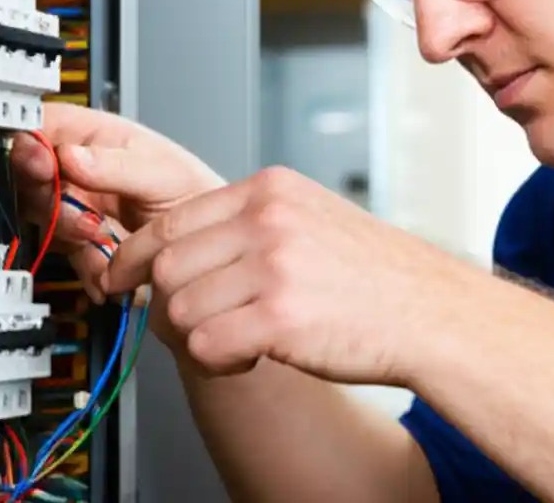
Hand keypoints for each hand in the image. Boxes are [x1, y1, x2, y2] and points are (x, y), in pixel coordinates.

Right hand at [11, 103, 224, 301]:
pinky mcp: (84, 246)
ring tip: (100, 236)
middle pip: (32, 175)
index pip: (44, 125)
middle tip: (78, 209)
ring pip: (44, 218)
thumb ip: (116, 164)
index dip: (31, 141)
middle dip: (50, 195)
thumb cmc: (198, 196)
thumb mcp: (163, 173)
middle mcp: (81, 170)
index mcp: (97, 137)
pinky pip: (66, 257)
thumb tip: (71, 154)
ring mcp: (79, 208)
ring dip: (68, 232)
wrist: (214, 250)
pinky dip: (86, 266)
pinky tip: (109, 265)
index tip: (38, 161)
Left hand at [100, 165, 461, 385]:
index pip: (173, 217)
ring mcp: (275, 267)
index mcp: (270, 191)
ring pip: (182, 308)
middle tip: (178, 324)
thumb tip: (177, 248)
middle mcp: (269, 220)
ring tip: (237, 340)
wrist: (434, 316)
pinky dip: (218, 361)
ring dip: (199, 335)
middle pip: (168, 264)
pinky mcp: (281, 318)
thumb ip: (249, 224)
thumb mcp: (311, 219)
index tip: (119, 278)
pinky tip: (251, 357)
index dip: (135, 255)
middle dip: (164, 302)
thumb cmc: (375, 277)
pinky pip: (207, 346)